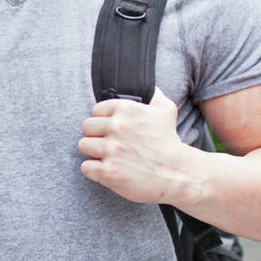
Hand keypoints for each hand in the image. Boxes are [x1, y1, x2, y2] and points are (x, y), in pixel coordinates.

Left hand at [77, 86, 189, 203]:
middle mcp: (117, 127)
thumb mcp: (166, 111)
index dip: (103, 121)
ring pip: (83, 146)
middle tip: (109, 144)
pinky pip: (86, 167)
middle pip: (86, 127)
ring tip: (109, 157)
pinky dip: (94, 170)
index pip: (96, 110)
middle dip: (96, 136)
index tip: (112, 130)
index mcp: (126, 109)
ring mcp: (111, 150)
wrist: (177, 174)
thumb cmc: (169, 143)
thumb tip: (149, 86)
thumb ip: (154, 94)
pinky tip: (108, 170)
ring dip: (94, 153)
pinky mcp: (108, 171)